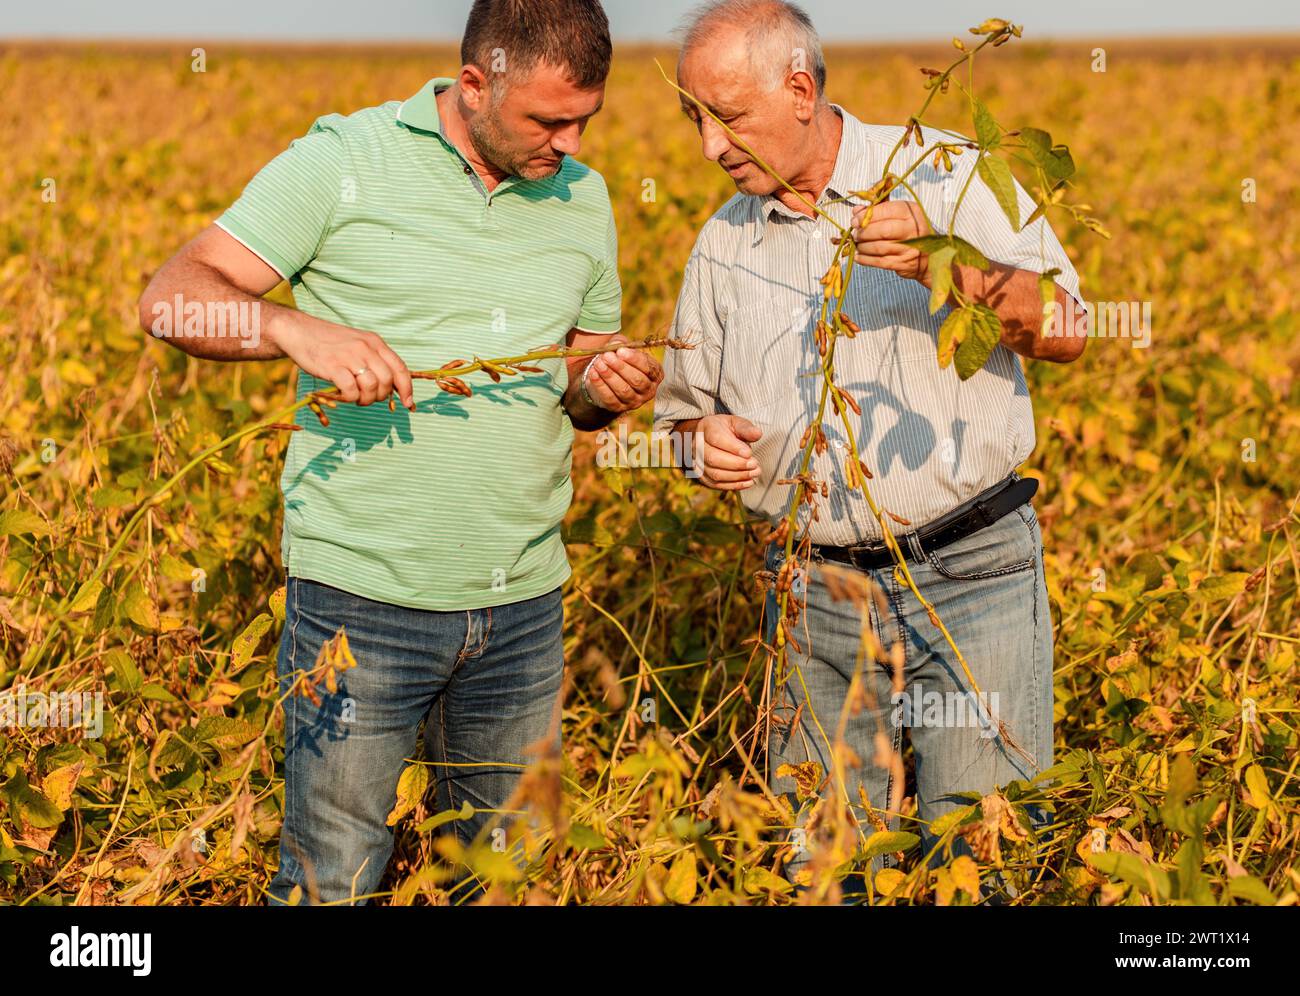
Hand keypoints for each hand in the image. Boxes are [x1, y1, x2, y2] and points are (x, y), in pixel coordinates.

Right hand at [270, 319, 414, 409]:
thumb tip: (394, 387)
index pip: (400, 368)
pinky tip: (344, 395)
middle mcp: (365, 348)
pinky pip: (351, 390)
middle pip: (387, 381)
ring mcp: (349, 356)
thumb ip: (375, 361)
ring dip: (367, 399)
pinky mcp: (333, 366)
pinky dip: (350, 398)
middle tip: (369, 398)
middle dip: (382, 396)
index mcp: (375, 342)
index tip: (408, 403)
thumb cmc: (330, 343)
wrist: (300, 331)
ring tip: (357, 398)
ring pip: (372, 387)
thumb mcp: (358, 345)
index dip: (407, 388)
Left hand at [582, 334, 662, 412]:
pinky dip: (600, 385)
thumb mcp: (623, 348)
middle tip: (607, 356)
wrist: (608, 379)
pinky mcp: (618, 407)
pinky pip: (610, 398)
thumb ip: (620, 344)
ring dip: (609, 376)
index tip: (620, 351)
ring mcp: (634, 401)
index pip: (649, 368)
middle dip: (621, 367)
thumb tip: (615, 345)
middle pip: (637, 380)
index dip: (635, 359)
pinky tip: (593, 373)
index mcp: (655, 374)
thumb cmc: (621, 360)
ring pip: (623, 390)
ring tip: (598, 363)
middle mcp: (648, 390)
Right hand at [690, 414, 762, 490]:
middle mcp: (697, 446)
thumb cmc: (726, 430)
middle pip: (713, 458)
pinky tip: (749, 482)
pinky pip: (716, 484)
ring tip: (755, 472)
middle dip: (737, 464)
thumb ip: (746, 428)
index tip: (749, 453)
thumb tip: (757, 434)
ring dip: (738, 476)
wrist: (710, 439)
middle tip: (754, 464)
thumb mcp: (736, 423)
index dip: (733, 447)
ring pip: (715, 474)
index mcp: (706, 428)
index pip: (716, 438)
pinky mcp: (702, 476)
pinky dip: (734, 485)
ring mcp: (697, 463)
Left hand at [851, 200, 932, 285]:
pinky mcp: (903, 263)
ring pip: (878, 247)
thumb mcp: (899, 215)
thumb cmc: (910, 231)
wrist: (929, 255)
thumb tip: (856, 211)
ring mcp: (909, 248)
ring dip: (863, 247)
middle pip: (882, 230)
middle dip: (863, 232)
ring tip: (858, 245)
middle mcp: (912, 229)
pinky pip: (879, 262)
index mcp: (911, 212)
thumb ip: (878, 210)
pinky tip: (859, 257)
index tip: (855, 221)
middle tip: (856, 234)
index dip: (866, 216)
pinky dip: (865, 260)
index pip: (885, 210)